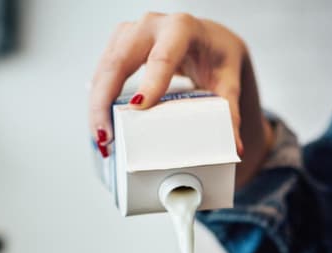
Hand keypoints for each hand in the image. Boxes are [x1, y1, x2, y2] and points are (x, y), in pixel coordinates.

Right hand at [89, 13, 271, 181]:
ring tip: (101, 138)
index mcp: (182, 28)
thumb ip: (231, 113)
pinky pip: (102, 71)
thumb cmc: (218, 57)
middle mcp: (152, 25)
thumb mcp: (229, 82)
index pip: (163, 56)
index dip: (149, 82)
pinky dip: (98, 99)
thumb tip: (234, 147)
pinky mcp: (120, 45)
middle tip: (106, 136)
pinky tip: (100, 123)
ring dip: (97, 103)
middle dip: (106, 99)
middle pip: (120, 60)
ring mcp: (132, 33)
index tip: (138, 108)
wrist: (210, 40)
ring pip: (104, 66)